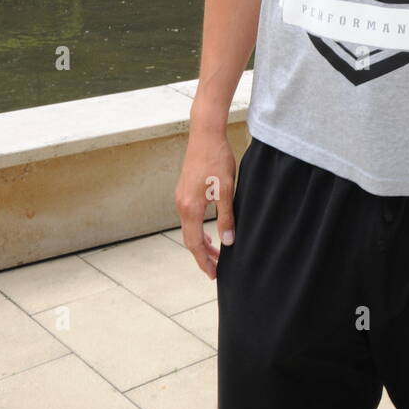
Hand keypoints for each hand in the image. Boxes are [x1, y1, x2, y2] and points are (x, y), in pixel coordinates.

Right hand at [175, 131, 237, 278]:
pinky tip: (209, 229)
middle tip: (217, 268)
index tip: (214, 274)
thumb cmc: (217, 159)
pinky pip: (189, 217)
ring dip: (201, 241)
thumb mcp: (226, 190)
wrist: (205, 134)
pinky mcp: (184, 189)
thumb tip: (228, 242)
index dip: (204, 261)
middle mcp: (181, 204)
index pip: (194, 244)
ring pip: (189, 227)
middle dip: (203, 255)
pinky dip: (198, 229)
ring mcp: (181, 196)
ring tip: (217, 251)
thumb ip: (226, 218)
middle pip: (189, 239)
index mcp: (190, 208)